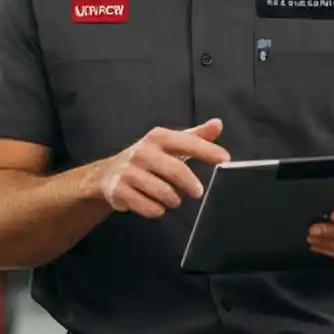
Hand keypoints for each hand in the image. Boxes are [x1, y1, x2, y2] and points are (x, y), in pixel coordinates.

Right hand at [95, 119, 229, 218]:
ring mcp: (129, 171)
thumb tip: (218, 124)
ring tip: (172, 198)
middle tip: (198, 192)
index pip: (187, 142)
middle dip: (191, 184)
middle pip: (176, 170)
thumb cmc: (148, 158)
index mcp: (158, 137)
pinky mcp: (120, 190)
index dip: (207, 150)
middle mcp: (142, 151)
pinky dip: (157, 210)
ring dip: (173, 200)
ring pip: (164, 193)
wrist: (107, 174)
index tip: (225, 159)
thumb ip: (195, 136)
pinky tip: (154, 204)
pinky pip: (149, 207)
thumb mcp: (170, 144)